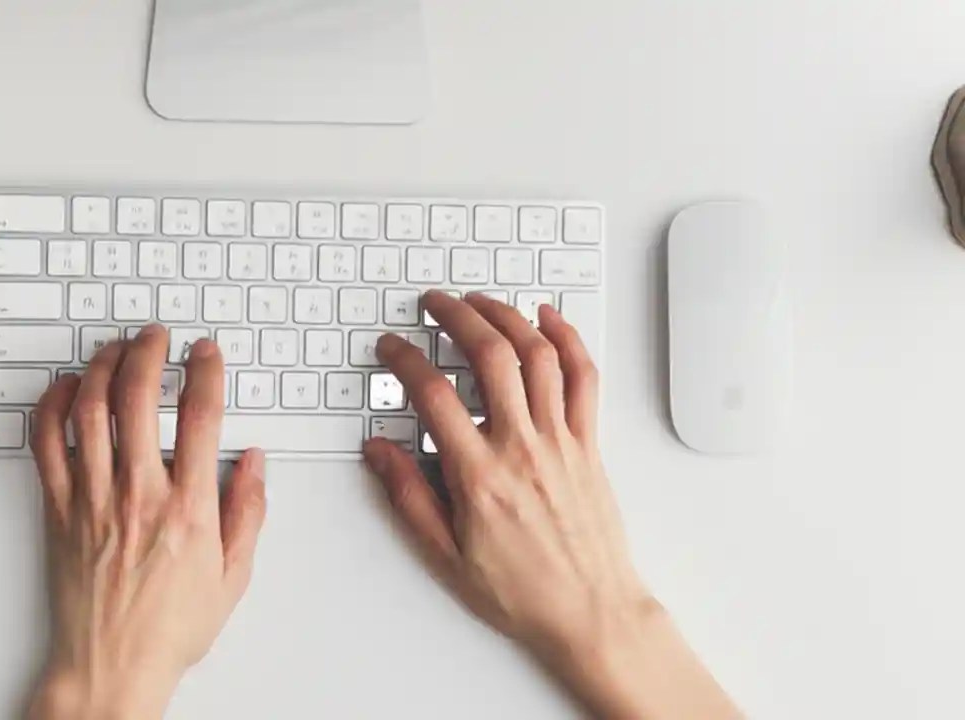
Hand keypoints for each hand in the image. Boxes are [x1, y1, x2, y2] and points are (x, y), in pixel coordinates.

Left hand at [26, 327, 266, 719]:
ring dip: (105, 366)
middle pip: (140, 397)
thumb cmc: (168, 630)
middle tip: (157, 337)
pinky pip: (47, 444)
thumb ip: (248, 514)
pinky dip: (54, 406)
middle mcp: (139, 494)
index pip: (202, 417)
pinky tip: (68, 388)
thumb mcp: (233, 577)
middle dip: (150, 352)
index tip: (206, 353)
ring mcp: (93, 499)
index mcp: (188, 509)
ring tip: (117, 349)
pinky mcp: (59, 510)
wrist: (111, 668)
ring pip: (92, 410)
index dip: (206, 372)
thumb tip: (254, 464)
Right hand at [364, 292, 738, 719]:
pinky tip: (550, 320)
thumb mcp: (445, 554)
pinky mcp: (588, 444)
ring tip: (482, 302)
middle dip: (457, 316)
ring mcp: (560, 441)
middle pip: (490, 357)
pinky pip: (583, 379)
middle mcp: (521, 448)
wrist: (590, 612)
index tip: (392, 346)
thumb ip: (409, 496)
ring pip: (538, 356)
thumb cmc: (522, 591)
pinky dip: (568, 340)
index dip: (405, 360)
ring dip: (507, 317)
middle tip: (435, 303)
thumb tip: (380, 451)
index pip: (434, 395)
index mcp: (479, 476)